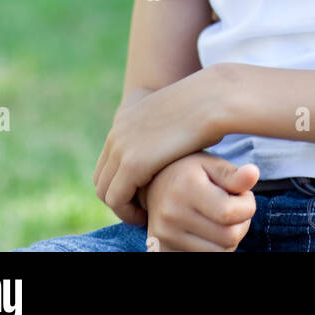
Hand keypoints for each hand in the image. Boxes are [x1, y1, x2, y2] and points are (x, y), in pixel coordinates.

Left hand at [94, 68, 221, 219]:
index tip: (143, 195)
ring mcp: (121, 147)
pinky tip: (148, 214)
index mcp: (124, 119)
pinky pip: (116, 200)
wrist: (212, 100)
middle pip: (101, 179)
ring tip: (146, 213)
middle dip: (120, 198)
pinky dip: (129, 213)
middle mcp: (116, 133)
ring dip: (123, 208)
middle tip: (143, 209)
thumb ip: (159, 132)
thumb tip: (163, 146)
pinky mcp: (132, 163)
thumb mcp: (172, 117)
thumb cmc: (205, 111)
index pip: (107, 163)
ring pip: (105, 192)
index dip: (122, 184)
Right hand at [143, 153, 259, 252]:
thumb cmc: (189, 172)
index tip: (244, 195)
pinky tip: (209, 231)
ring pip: (221, 253)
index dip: (247, 205)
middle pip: (228, 238)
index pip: (230, 213)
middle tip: (235, 207)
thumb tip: (253, 174)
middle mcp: (171, 215)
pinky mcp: (163, 250)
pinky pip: (205, 259)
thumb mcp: (212, 164)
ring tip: (221, 219)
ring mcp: (164, 236)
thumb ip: (233, 174)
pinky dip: (215, 248)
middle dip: (242, 223)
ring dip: (229, 238)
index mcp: (185, 188)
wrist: (154, 184)